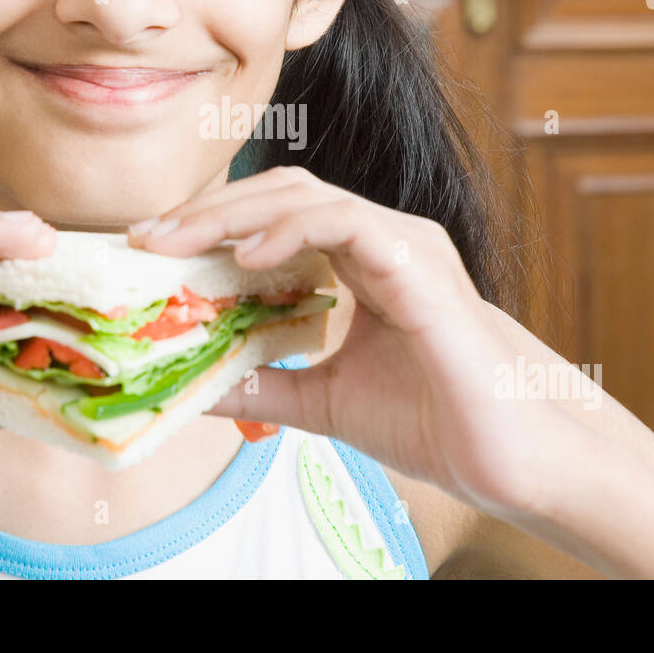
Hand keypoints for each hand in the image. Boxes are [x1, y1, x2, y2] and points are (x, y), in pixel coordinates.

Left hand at [127, 165, 573, 520]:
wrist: (509, 458)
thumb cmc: (435, 421)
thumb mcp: (324, 400)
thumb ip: (265, 384)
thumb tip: (195, 386)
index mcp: (362, 260)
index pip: (274, 217)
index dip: (209, 226)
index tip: (149, 252)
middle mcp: (382, 238)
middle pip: (279, 194)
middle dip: (206, 212)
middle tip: (143, 238)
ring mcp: (403, 242)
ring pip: (305, 196)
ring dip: (231, 214)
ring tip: (173, 243)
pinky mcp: (419, 262)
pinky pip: (345, 222)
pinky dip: (288, 229)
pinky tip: (244, 258)